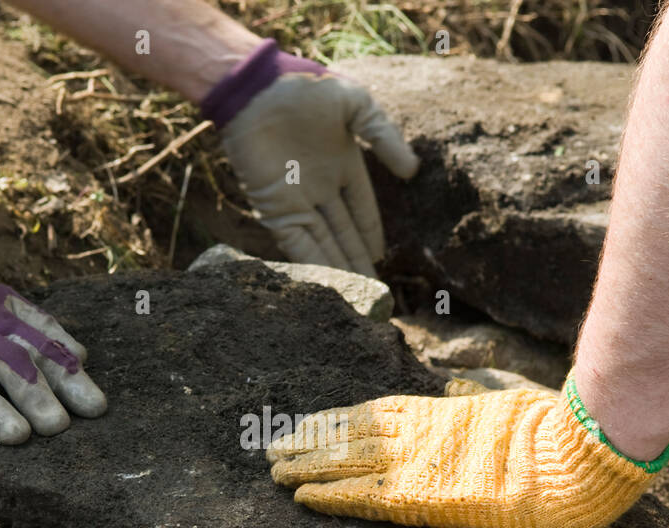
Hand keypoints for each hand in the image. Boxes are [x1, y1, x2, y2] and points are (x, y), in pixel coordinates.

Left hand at [203, 40, 418, 276]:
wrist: (257, 89)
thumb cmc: (305, 89)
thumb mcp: (357, 105)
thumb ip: (384, 136)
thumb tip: (411, 171)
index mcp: (342, 165)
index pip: (361, 210)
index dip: (371, 235)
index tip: (380, 261)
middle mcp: (321, 189)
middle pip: (344, 235)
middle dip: (358, 263)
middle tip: (373, 293)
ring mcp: (297, 201)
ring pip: (323, 244)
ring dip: (340, 271)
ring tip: (358, 298)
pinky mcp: (274, 210)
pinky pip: (297, 244)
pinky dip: (313, 264)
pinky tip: (331, 284)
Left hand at [266, 374, 668, 527]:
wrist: (571, 460)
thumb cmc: (551, 435)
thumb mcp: (505, 407)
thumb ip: (472, 407)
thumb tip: (458, 396)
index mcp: (439, 415)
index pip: (373, 415)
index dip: (336, 421)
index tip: (307, 424)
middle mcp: (420, 437)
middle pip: (350, 436)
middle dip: (309, 443)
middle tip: (271, 448)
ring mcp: (419, 465)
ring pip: (346, 463)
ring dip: (307, 467)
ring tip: (272, 471)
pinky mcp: (421, 497)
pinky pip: (363, 497)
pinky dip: (330, 496)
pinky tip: (301, 498)